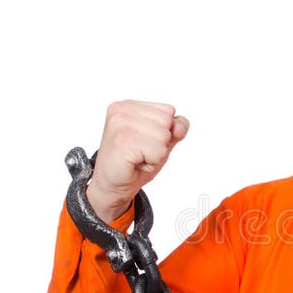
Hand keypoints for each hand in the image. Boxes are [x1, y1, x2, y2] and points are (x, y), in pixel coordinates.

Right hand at [86, 100, 188, 223]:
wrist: (112, 187)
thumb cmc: (134, 163)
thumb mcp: (161, 141)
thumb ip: (175, 129)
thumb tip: (179, 127)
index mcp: (128, 105)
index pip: (168, 111)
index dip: (163, 132)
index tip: (142, 143)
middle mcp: (121, 110)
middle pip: (167, 121)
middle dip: (160, 143)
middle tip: (139, 153)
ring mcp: (120, 124)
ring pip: (164, 136)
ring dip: (156, 154)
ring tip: (137, 158)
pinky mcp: (122, 141)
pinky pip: (158, 151)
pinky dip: (151, 163)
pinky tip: (134, 164)